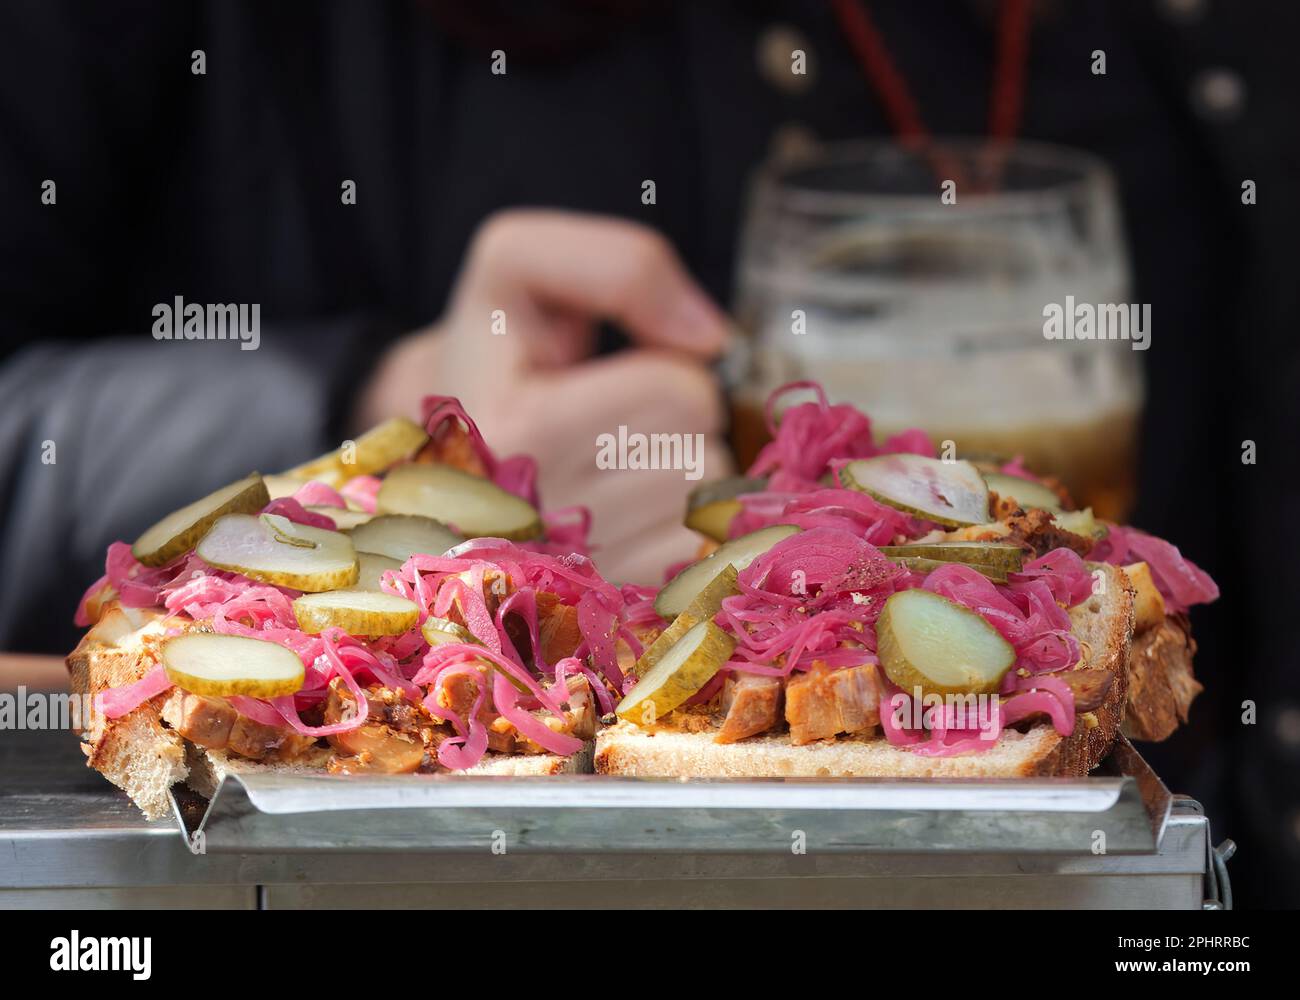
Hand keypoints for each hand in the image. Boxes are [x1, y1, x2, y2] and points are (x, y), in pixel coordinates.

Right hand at [354, 210, 733, 583]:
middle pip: (700, 441)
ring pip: (707, 488)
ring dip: (676, 461)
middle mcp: (542, 518)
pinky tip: (625, 508)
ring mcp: (578, 571)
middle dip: (671, 412)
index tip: (595, 370)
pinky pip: (707, 541)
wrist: (446, 446)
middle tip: (606, 414)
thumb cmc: (494, 349)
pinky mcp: (609, 601)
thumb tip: (715, 338)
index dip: (660, 361)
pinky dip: (682, 517)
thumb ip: (620, 264)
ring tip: (606, 458)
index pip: (679, 390)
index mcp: (514, 431)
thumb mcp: (517, 263)